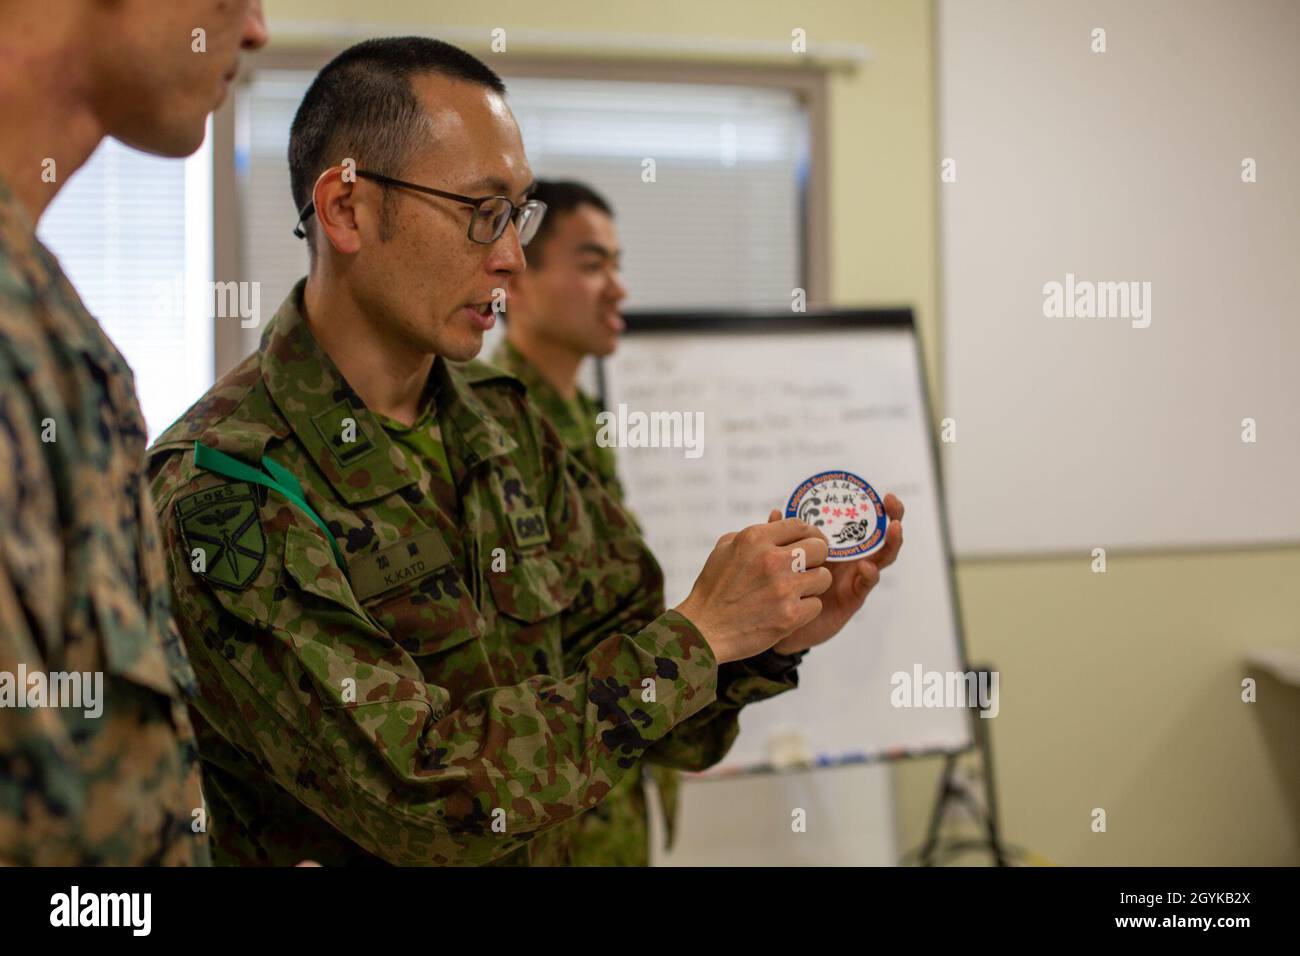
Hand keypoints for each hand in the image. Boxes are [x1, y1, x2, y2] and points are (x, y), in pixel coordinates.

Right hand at [674, 518, 831, 663]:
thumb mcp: (726, 549)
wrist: (704, 630)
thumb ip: (756, 532)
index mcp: (755, 538)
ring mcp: (783, 589)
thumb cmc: (714, 588)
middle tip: (807, 567)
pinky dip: (805, 609)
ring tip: (795, 591)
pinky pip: (816, 605)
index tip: (811, 543)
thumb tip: (778, 517)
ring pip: (823, 577)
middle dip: (816, 558)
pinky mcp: (790, 615)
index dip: (811, 534)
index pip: (801, 525)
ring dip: (812, 585)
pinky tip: (788, 610)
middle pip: (820, 548)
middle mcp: (772, 560)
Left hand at [770, 493, 904, 654]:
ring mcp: (855, 578)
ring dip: (891, 542)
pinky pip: (866, 584)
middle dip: (892, 518)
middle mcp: (851, 559)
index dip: (872, 506)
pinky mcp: (853, 598)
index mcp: (837, 545)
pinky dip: (869, 574)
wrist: (780, 622)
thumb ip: (783, 537)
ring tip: (894, 529)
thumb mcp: (785, 557)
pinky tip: (866, 567)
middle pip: (880, 537)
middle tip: (892, 503)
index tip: (880, 492)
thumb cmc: (785, 585)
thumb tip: (776, 512)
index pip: (860, 523)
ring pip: (882, 558)